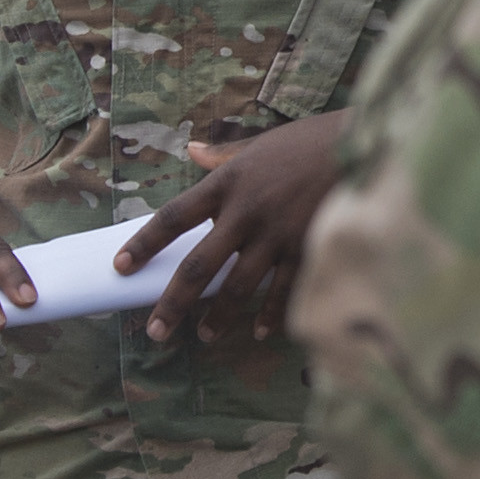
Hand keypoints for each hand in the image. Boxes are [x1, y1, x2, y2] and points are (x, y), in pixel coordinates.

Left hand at [120, 113, 350, 343]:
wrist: (359, 145)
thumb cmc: (307, 142)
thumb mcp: (259, 144)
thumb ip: (223, 156)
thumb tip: (192, 152)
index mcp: (227, 183)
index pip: (174, 218)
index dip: (144, 245)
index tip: (120, 267)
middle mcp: (245, 212)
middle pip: (198, 265)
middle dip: (172, 302)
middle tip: (155, 330)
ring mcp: (275, 234)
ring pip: (236, 287)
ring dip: (217, 317)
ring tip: (202, 336)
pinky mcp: (305, 248)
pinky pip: (282, 291)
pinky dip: (270, 314)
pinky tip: (258, 331)